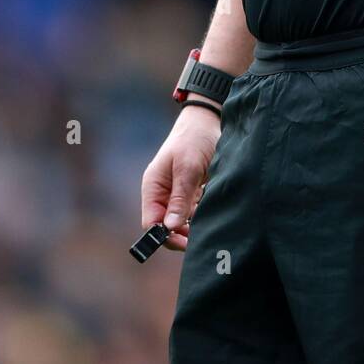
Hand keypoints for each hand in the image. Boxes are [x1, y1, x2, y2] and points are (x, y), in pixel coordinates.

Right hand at [141, 105, 220, 251]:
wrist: (209, 120)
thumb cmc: (194, 139)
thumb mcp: (187, 167)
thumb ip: (180, 197)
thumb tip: (170, 227)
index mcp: (153, 187)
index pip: (151, 222)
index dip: (165, 236)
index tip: (185, 243)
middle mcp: (162, 193)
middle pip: (166, 225)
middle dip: (181, 234)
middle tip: (201, 237)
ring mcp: (176, 192)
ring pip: (180, 221)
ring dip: (193, 226)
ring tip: (208, 223)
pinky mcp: (191, 191)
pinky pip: (193, 212)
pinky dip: (201, 215)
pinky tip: (212, 211)